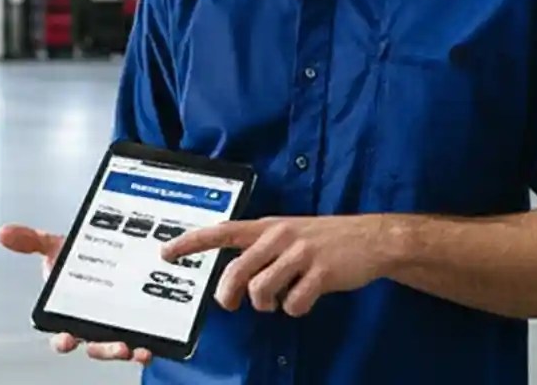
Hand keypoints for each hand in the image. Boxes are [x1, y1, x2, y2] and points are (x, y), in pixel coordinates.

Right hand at [0, 224, 152, 364]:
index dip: (63, 341)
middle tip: (118, 346)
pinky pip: (141, 342)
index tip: (67, 339)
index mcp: (67, 315)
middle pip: (95, 347)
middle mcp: (90, 327)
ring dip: (127, 351)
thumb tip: (3, 233)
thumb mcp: (55, 246)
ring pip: (118, 348)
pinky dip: (146, 346)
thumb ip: (30, 241)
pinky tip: (152, 345)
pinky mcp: (136, 327)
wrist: (110, 251)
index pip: (62, 336)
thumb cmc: (78, 258)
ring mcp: (114, 329)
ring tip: (137, 348)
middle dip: (105, 350)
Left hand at [160, 216, 394, 317]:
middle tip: (232, 303)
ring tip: (279, 299)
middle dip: (229, 294)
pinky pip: (293, 303)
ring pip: (262, 291)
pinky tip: (304, 298)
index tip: (166, 251)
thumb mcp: (287, 233)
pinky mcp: (320, 273)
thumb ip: (260, 250)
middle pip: (237, 271)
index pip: (220, 231)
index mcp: (266, 227)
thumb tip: (233, 279)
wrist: (370, 238)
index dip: (191, 242)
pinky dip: (295, 309)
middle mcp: (279, 237)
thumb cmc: (323, 239)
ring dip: (267, 304)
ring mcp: (300, 254)